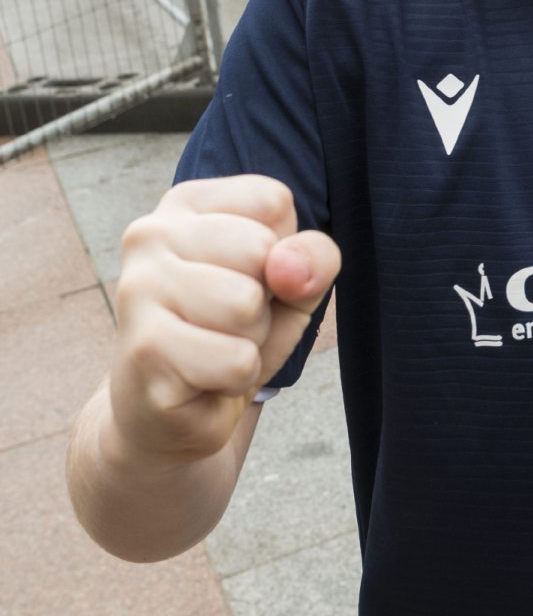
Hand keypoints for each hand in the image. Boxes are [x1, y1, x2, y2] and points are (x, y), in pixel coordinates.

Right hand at [109, 176, 341, 462]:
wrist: (168, 413)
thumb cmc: (233, 333)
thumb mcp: (292, 285)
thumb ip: (313, 258)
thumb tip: (290, 267)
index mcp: (185, 204)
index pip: (274, 202)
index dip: (284, 252)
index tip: (246, 277)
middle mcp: (149, 234)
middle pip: (261, 250)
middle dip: (265, 301)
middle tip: (229, 324)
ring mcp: (137, 290)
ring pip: (246, 305)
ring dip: (251, 341)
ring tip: (216, 348)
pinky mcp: (143, 350)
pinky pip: (237, 360)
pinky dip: (237, 378)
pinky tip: (202, 379)